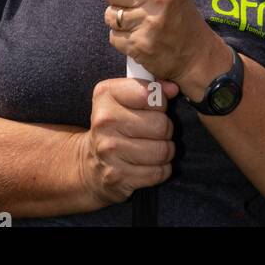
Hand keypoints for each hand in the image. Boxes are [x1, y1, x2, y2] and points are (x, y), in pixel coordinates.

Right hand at [75, 76, 176, 206]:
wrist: (92, 164)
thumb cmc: (115, 125)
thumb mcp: (125, 99)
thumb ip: (150, 88)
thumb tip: (173, 88)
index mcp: (105, 95)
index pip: (150, 94)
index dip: (160, 102)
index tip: (154, 108)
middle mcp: (104, 121)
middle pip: (161, 124)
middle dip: (166, 129)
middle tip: (157, 131)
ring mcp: (109, 150)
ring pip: (162, 150)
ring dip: (166, 150)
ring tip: (156, 148)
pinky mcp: (117, 176)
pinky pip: (158, 172)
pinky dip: (162, 170)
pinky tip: (151, 164)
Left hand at [102, 0, 218, 89]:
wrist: (196, 54)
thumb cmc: (178, 13)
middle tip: (137, 3)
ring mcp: (149, 21)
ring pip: (110, 14)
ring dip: (119, 19)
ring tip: (140, 21)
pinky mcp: (140, 45)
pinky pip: (113, 36)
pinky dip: (122, 38)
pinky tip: (140, 36)